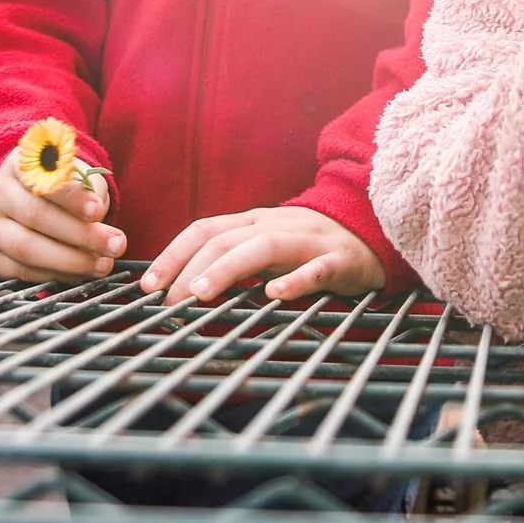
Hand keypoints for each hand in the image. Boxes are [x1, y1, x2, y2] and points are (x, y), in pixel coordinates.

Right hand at [0, 148, 124, 282]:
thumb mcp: (76, 174)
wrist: (20, 200)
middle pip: (36, 216)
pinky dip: (55, 275)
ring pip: (26, 248)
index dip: (73, 197)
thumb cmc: (58, 188)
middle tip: (115, 245)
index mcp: (21, 165)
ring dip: (69, 260)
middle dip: (81, 234)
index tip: (98, 211)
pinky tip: (80, 273)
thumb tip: (98, 215)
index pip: (45, 180)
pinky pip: (21, 271)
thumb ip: (90, 188)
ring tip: (102, 264)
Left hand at [138, 206, 384, 304]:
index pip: (206, 230)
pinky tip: (275, 295)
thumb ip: (235, 259)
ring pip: (264, 247)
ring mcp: (309, 241)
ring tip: (203, 293)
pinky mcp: (340, 260)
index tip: (149, 285)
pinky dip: (295, 280)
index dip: (174, 254)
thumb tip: (185, 286)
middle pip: (227, 239)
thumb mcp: (269, 245)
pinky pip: (316, 268)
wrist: (374, 233)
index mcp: (256, 221)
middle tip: (170, 301)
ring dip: (228, 269)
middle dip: (191, 268)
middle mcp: (278, 225)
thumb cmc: (311, 247)